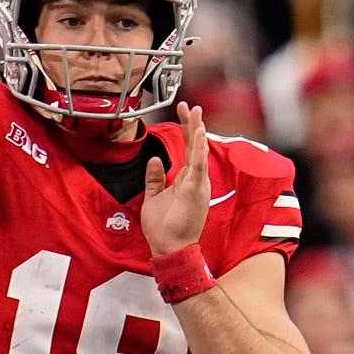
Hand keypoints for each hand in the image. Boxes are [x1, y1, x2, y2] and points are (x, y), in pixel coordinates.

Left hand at [139, 99, 210, 256]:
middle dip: (192, 124)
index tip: (182, 113)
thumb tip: (155, 159)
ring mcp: (197, 183)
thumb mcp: (154, 197)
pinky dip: (199, 148)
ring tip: (195, 112)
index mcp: (186, 181)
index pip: (188, 150)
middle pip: (194, 146)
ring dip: (197, 130)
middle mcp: (195, 179)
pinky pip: (198, 164)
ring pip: (198, 151)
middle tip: (189, 105)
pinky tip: (199, 133)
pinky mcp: (196, 189)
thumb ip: (155, 178)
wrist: (170, 248)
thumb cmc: (164, 228)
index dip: (185, 131)